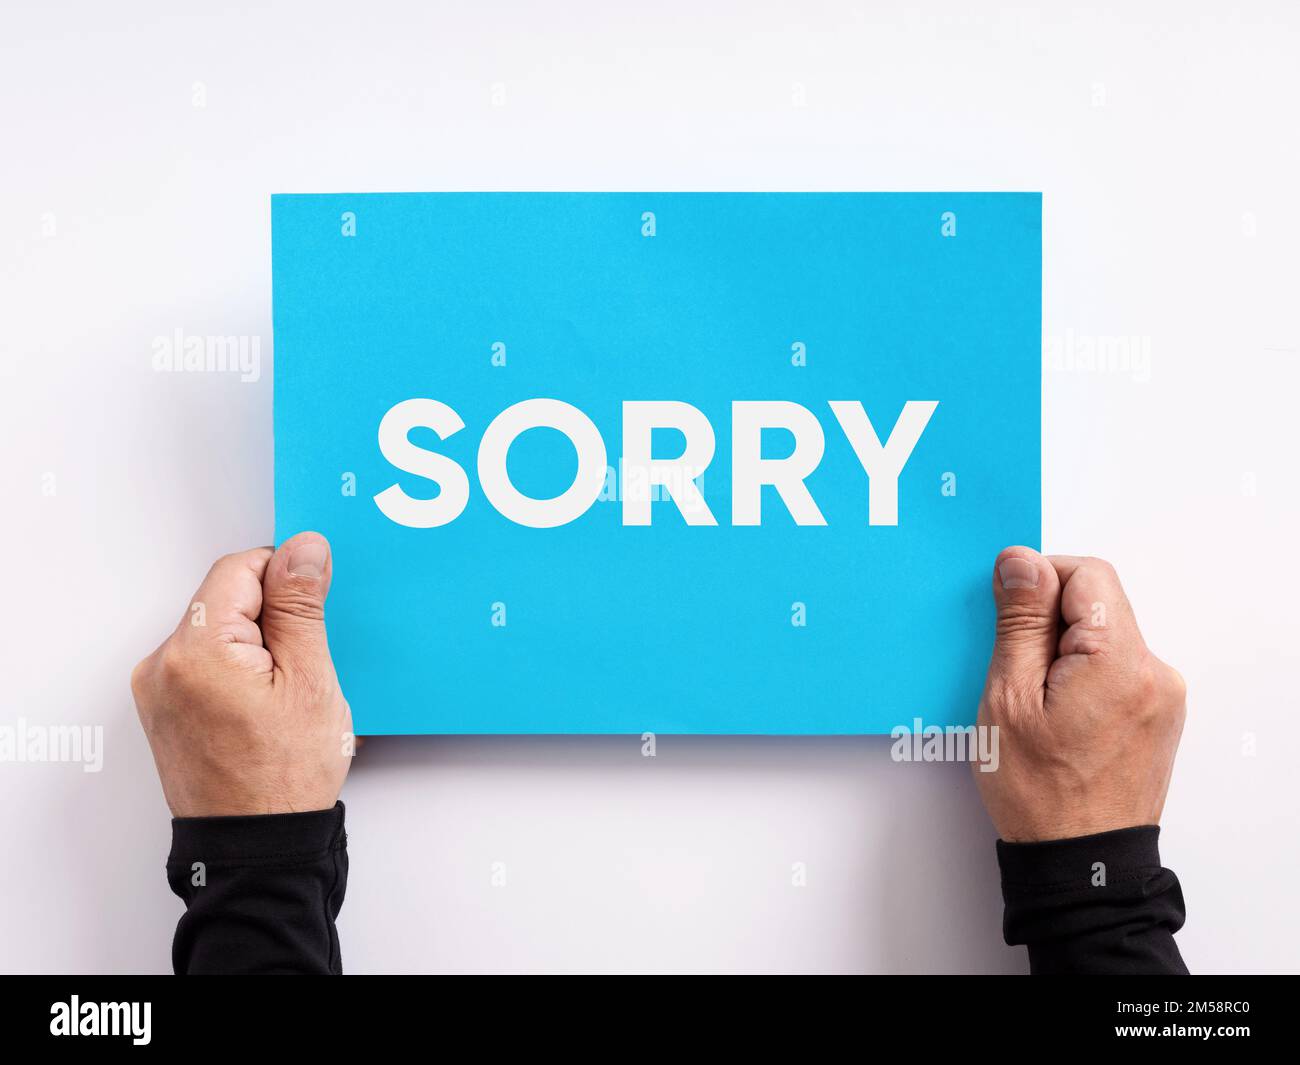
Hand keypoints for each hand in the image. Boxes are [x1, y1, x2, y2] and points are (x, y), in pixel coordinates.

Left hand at [131, 532, 353, 817]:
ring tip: (285, 694)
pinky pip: (207, 661)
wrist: (255, 847)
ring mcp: (157, 688)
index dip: (285, 580)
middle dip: (273, 618)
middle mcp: (162, 664)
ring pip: (219, 630)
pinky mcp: (163, 707)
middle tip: (303, 666)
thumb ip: (301, 607)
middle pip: (226, 599)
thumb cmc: (284, 779)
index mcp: (196, 651)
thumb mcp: (311, 681)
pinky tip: (266, 705)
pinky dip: (240, 669)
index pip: (240, 568)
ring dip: (259, 645)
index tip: (313, 611)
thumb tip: (303, 549)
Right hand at [974, 547, 1185, 842]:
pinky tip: (1054, 711)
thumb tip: (1021, 562)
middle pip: (1098, 604)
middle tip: (1013, 666)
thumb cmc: (1039, 792)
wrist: (1081, 864)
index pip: (1088, 575)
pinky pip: (1116, 667)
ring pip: (1105, 636)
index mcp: (1120, 662)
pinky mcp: (1159, 714)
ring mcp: (1164, 696)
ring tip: (1032, 698)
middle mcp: (1156, 673)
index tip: (1008, 611)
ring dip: (1062, 649)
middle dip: (1048, 620)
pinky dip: (1081, 673)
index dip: (1040, 579)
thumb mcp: (1008, 697)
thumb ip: (1020, 622)